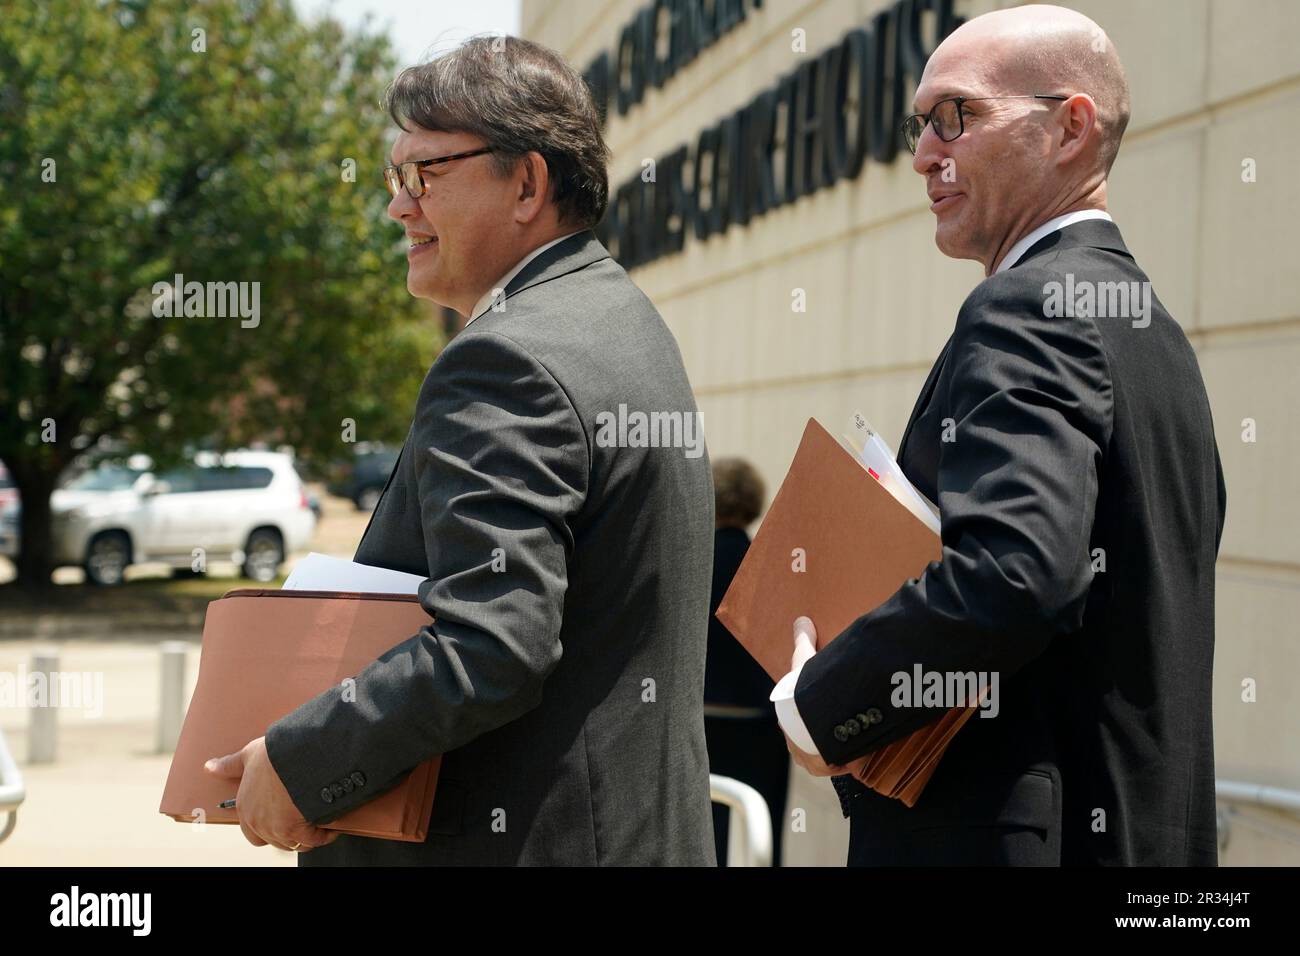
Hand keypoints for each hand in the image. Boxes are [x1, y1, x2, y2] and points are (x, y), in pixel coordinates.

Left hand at [205, 736, 338, 852]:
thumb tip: (208, 767)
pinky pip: (313, 840)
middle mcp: (257, 822)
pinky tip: (332, 826)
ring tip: (320, 823)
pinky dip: (325, 835)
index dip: (271, 826)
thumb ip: (230, 765)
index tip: (286, 816)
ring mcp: (276, 829)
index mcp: (245, 807)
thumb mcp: (249, 755)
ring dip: (307, 836)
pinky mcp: (295, 831)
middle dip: (289, 835)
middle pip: (274, 841)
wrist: (296, 756)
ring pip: (294, 844)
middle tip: (303, 821)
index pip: (253, 833)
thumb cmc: (273, 754)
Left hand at [782, 617, 871, 780]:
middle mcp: (794, 742)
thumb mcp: (804, 660)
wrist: (812, 720)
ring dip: (830, 754)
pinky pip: (835, 767)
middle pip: (806, 744)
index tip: (819, 716)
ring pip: (818, 759)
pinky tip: (854, 759)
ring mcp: (809, 758)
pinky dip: (844, 764)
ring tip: (848, 746)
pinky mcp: (825, 767)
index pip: (794, 724)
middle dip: (817, 741)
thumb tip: (802, 619)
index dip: (805, 720)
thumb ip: (803, 640)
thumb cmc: (804, 690)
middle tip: (837, 732)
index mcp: (787, 720)